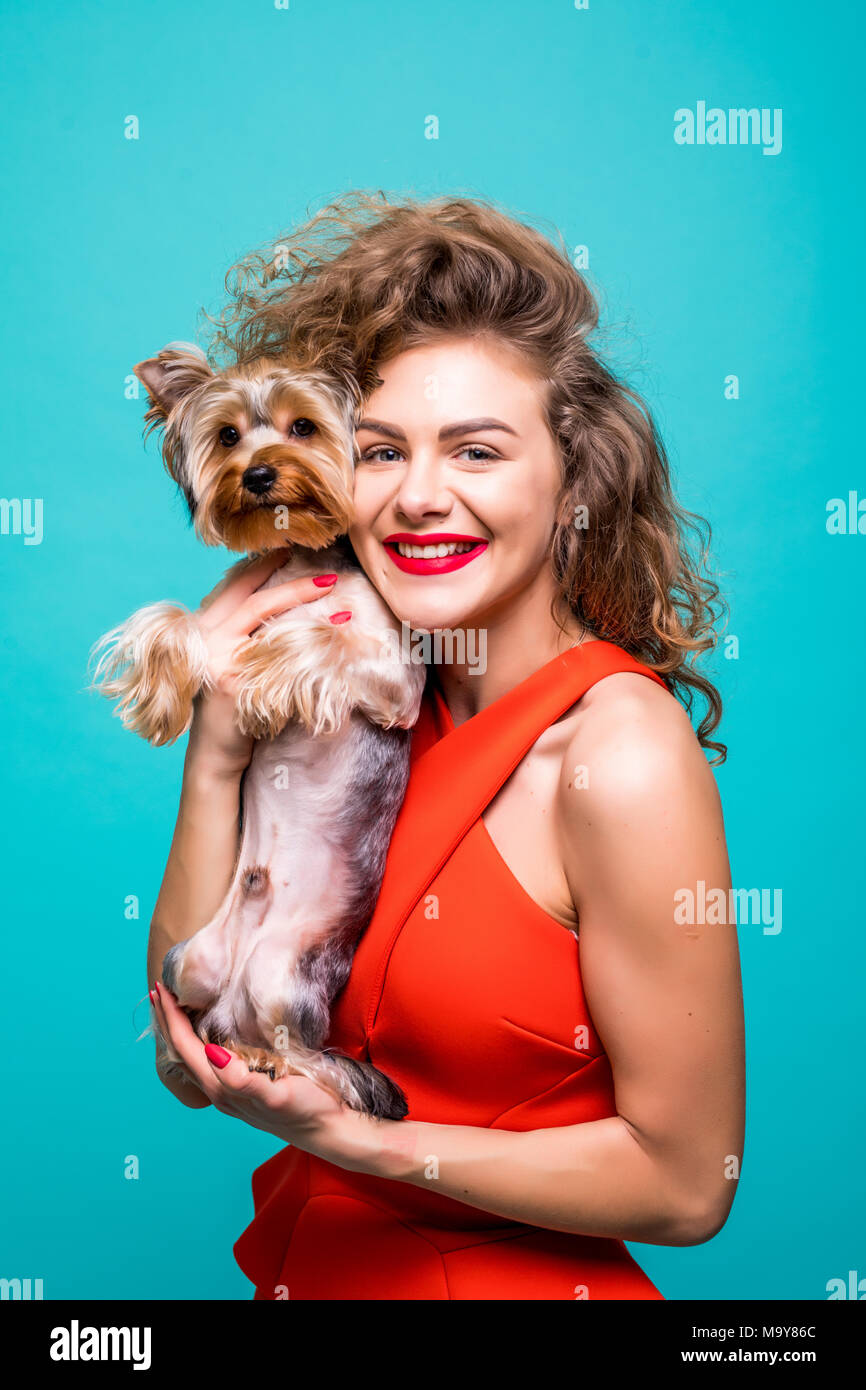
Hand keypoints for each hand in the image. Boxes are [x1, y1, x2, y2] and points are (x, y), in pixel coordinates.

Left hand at [149, 982, 359, 1160]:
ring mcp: (230, 1090)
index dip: (171, 1018)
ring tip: (174, 1007)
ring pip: (192, 1058)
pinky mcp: (243, 1087)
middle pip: (182, 1052)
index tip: (162, 989)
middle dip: (167, 1021)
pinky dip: (198, 1040)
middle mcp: (219, 1090)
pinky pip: (208, 1061)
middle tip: (158, 990)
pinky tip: (205, 1032)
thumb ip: (243, 1080)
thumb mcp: (276, 1095)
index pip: (185, 1047)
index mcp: (222, 1088)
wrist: (327, 1130)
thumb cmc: (305, 1110)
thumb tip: (212, 1054)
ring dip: (179, 1031)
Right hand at [185, 551, 337, 778]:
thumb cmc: (229, 708)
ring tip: (343, 613)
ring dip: (308, 616)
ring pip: (267, 627)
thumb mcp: (226, 661)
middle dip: (294, 586)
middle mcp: (206, 639)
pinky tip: (332, 648)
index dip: (263, 566)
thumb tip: (281, 603)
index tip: (292, 550)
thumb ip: (242, 633)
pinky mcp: (234, 684)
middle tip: (330, 576)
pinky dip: (306, 651)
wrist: (213, 753)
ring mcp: (219, 661)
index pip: (235, 587)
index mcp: (203, 628)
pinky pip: (276, 660)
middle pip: (253, 601)